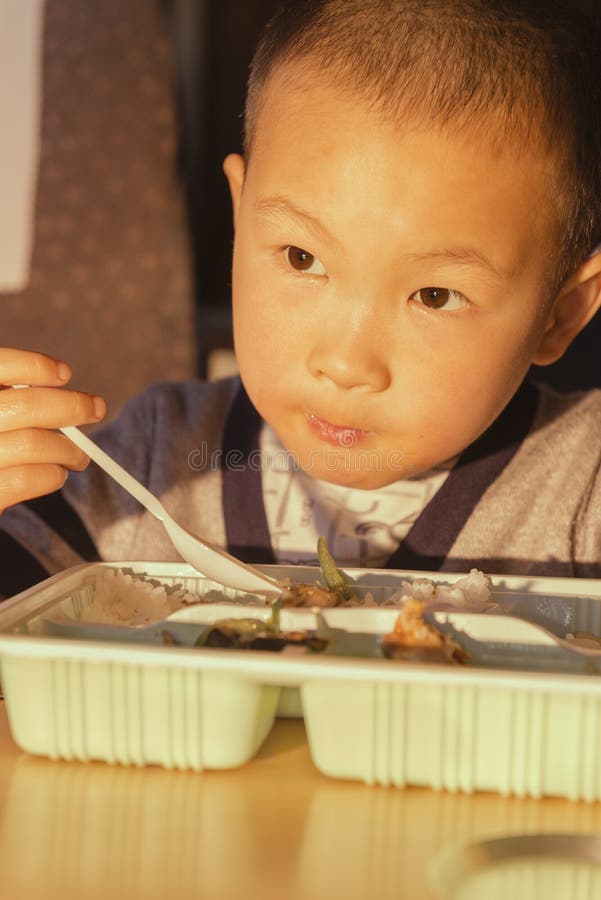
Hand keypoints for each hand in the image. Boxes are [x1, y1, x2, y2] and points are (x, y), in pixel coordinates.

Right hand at [0, 349, 105, 511]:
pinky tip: (57, 475)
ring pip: (33, 443)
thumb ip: (8, 402)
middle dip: (70, 406)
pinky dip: (52, 476)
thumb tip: (60, 400)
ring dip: (67, 449)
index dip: (35, 365)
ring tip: (77, 456)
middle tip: (94, 409)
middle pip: (25, 404)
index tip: (64, 373)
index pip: (0, 366)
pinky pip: (27, 479)